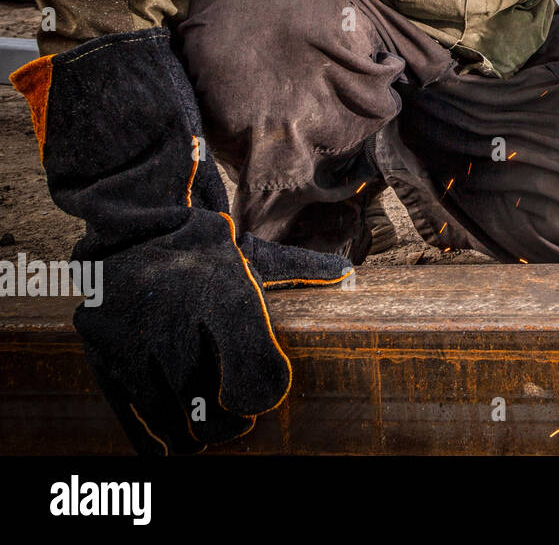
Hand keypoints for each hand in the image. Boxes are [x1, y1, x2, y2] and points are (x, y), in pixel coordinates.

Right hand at [9, 27, 352, 455]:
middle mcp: (184, 329)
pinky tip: (170, 441)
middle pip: (216, 414)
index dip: (262, 400)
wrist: (132, 221)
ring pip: (175, 421)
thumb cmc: (204, 240)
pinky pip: (133, 416)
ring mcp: (140, 346)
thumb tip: (348, 271)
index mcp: (229, 305)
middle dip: (230, 425)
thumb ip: (301, 268)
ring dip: (193, 434)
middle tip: (235, 422)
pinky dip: (154, 437)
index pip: (257, 384)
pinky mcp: (107, 356)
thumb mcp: (254, 252)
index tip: (263, 398)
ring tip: (202, 430)